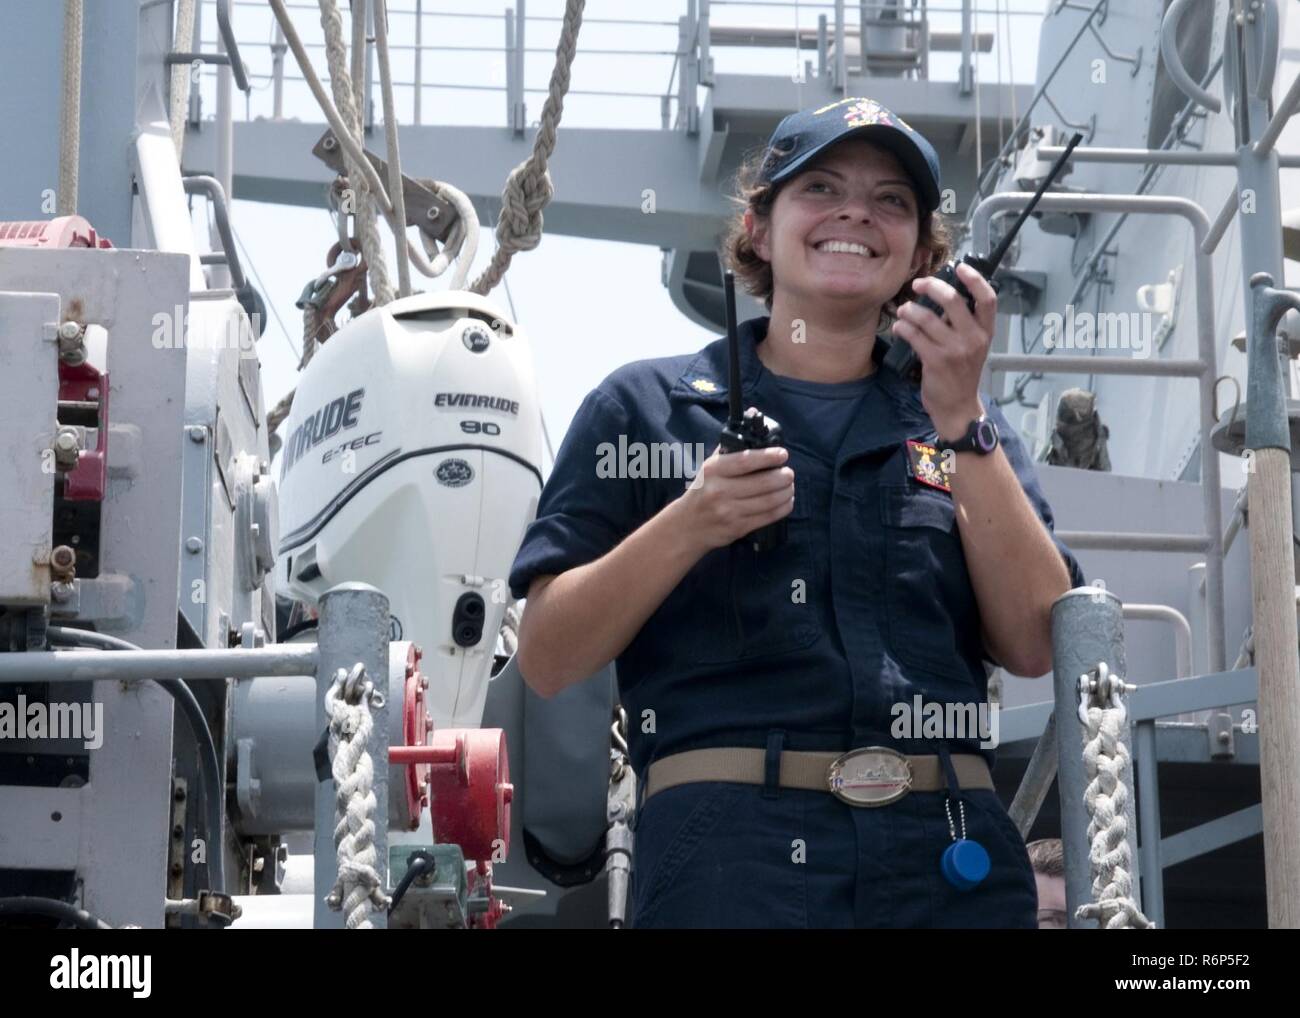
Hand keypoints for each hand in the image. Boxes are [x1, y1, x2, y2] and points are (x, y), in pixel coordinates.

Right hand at [676, 440, 793, 553]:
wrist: (687, 526)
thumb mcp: (708, 468)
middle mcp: (720, 491)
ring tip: (789, 486)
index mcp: (713, 471)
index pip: (745, 461)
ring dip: (786, 492)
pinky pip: (768, 517)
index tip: (782, 454)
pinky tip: (786, 501)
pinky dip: (782, 508)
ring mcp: (729, 511)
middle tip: (789, 473)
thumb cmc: (702, 491)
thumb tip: (752, 425)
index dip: (768, 457)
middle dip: (783, 476)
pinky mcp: (737, 528)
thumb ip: (729, 450)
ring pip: (769, 501)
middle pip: (763, 482)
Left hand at [890, 261, 994, 437]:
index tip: (960, 267)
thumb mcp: (972, 346)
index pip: (988, 299)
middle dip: (931, 287)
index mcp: (986, 332)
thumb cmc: (962, 373)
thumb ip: (963, 323)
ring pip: (926, 317)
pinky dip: (902, 328)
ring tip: (903, 310)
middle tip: (918, 284)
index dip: (975, 279)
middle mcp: (973, 338)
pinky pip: (914, 335)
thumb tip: (942, 295)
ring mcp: (955, 350)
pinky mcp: (935, 361)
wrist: (957, 406)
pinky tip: (899, 327)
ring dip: (909, 310)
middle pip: (953, 300)